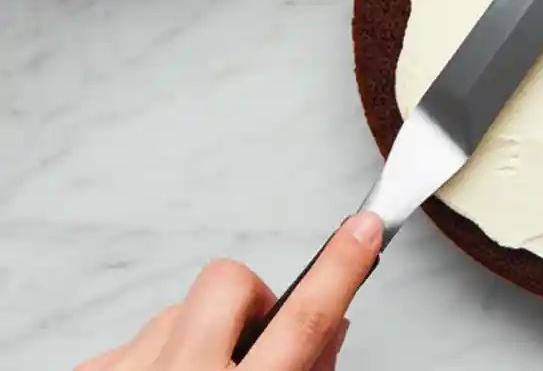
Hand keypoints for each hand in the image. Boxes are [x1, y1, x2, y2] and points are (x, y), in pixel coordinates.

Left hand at [77, 213, 382, 370]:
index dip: (341, 268)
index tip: (365, 228)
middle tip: (255, 343)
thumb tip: (329, 327)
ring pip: (175, 313)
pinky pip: (135, 344)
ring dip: (196, 342)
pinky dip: (154, 365)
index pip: (305, 321)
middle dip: (251, 301)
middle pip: (229, 285)